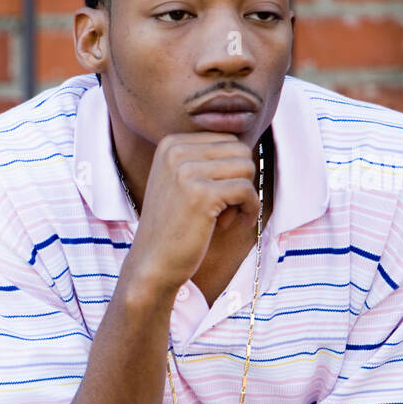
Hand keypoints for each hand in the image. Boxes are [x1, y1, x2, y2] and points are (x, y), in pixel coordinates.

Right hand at [131, 132, 260, 289]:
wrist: (152, 263)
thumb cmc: (174, 226)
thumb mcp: (182, 182)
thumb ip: (207, 159)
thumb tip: (248, 145)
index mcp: (170, 144)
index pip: (226, 139)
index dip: (230, 169)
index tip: (215, 195)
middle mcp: (175, 151)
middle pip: (239, 150)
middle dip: (240, 179)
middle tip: (223, 207)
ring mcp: (186, 171)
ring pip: (246, 166)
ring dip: (244, 195)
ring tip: (222, 215)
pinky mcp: (201, 194)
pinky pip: (247, 190)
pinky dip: (250, 208)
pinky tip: (234, 223)